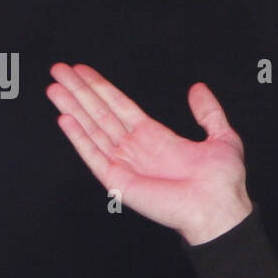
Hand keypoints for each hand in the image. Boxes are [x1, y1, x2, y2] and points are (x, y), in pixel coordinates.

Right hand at [46, 63, 250, 245]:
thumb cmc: (223, 180)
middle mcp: (135, 148)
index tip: (82, 71)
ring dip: (72, 108)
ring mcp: (125, 164)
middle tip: (59, 70)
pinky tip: (65, 119)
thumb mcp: (221, 135)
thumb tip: (197, 88)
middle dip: (79, 92)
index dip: (101, 88)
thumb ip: (208, 111)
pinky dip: (79, 138)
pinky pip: (94, 155)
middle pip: (100, 113)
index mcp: (155, 137)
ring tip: (54, 88)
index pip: (120, 106)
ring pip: (92, 129)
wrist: (220, 207)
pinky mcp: (119, 181)